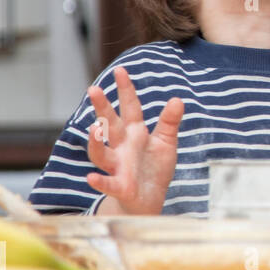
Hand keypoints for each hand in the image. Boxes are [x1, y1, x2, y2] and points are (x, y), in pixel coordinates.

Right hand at [85, 66, 182, 215]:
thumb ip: (170, 122)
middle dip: (102, 107)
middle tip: (94, 89)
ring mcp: (118, 166)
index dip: (125, 90)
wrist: (149, 199)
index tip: (120, 70)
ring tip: (94, 128)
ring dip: (95, 141)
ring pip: (100, 152)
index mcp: (136, 133)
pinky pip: (107, 183)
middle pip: (110, 124)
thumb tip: (178, 99)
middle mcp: (123, 147)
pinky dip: (99, 181)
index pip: (130, 108)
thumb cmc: (155, 168)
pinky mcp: (120, 186)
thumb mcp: (166, 142)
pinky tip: (91, 178)